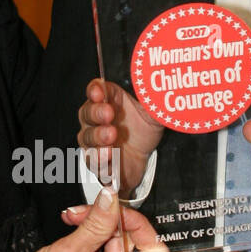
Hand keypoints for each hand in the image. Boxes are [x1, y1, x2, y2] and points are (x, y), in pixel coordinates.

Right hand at [0, 191, 236, 251]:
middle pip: (143, 245)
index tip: (231, 250)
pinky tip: (73, 231)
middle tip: (92, 208)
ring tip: (71, 220)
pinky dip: (92, 241)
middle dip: (120, 221)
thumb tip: (114, 201)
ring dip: (99, 228)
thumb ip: (95, 225)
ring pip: (122, 246)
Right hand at [78, 79, 164, 196]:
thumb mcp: (153, 110)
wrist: (144, 154)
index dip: (95, 90)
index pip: (95, 90)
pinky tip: (109, 157)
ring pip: (88, 138)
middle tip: (109, 114)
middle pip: (87, 113)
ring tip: (111, 139)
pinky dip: (100, 161)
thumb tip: (163, 92)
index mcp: (108, 100)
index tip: (99, 92)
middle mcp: (96, 119)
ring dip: (98, 137)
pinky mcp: (97, 161)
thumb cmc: (142, 127)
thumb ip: (155, 100)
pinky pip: (93, 162)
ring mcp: (94, 141)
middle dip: (97, 113)